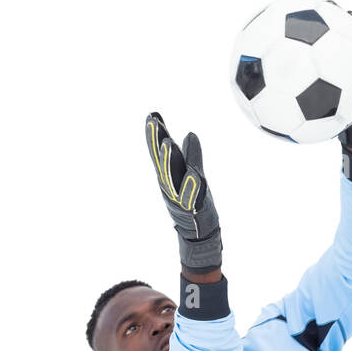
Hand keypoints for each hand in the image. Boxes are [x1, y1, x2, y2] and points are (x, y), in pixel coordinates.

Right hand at [144, 112, 222, 271]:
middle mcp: (171, 185)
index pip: (160, 152)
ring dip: (170, 160)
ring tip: (168, 143)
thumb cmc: (196, 204)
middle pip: (163, 160)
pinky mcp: (192, 209)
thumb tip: (189, 134)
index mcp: (170, 176)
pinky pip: (191, 196)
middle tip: (153, 121)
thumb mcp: (193, 176)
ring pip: (172, 176)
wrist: (199, 235)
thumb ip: (191, 156)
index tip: (152, 115)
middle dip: (157, 141)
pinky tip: (194, 173)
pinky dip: (191, 185)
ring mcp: (179, 197)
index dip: (155, 134)